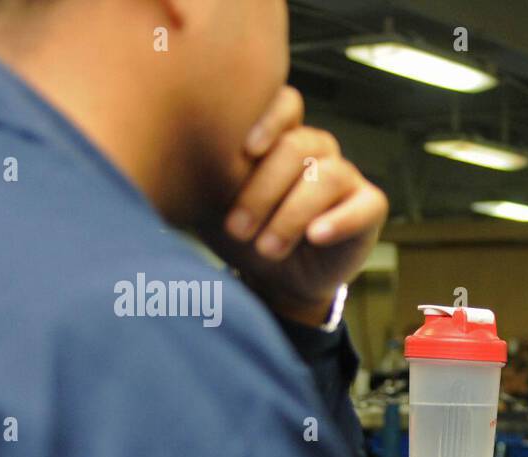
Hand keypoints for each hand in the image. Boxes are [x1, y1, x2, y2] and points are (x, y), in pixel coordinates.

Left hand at [199, 87, 388, 325]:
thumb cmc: (241, 234)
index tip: (245, 150)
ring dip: (292, 213)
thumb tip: (160, 154)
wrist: (275, 282)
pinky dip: (339, 220)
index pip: (285, 103)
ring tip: (267, 247)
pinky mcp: (368, 207)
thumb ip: (200, 173)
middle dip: (264, 191)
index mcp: (279, 137)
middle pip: (298, 147)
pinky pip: (364, 204)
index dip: (269, 118)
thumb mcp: (212, 202)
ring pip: (328, 174)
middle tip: (238, 229)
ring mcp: (345, 176)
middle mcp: (316, 149)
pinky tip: (316, 236)